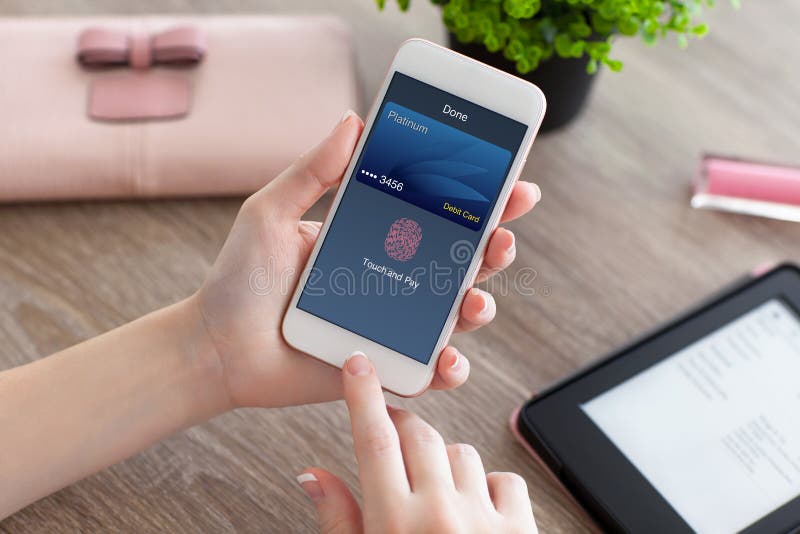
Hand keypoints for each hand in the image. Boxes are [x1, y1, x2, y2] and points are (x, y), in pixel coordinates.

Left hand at [195, 111, 540, 407]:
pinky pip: (429, 370)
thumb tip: (354, 121)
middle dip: (494, 246)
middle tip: (502, 235)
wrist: (217, 348)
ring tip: (475, 300)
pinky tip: (447, 358)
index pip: (436, 213)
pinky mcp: (384, 367)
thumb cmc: (240, 281)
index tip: (510, 181)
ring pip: (455, 314)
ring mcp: (391, 324)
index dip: (478, 199)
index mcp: (374, 237)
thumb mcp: (271, 213)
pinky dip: (449, 368)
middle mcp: (392, 279)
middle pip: (460, 261)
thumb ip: (313, 171)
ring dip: (481, 305)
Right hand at [297, 352, 537, 533]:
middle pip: (418, 435)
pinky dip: (487, 487)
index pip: (372, 440)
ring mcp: (485, 520)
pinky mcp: (521, 529)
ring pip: (460, 452)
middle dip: (402, 430)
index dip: (362, 395)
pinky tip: (474, 512)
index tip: (357, 364)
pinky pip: (502, 478)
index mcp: (393, 524)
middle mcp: (440, 514)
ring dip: (443, 463)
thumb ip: (339, 520)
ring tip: (434, 497)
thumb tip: (312, 475)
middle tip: (392, 443)